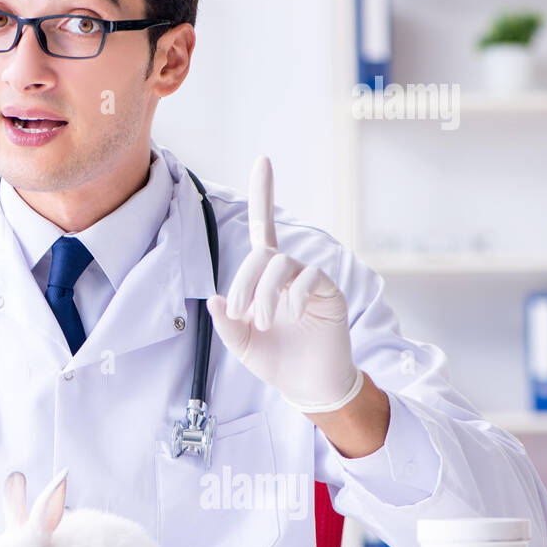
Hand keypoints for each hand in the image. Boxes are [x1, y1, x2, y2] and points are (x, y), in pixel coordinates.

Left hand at [205, 156, 362, 412]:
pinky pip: (310, 277)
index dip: (265, 193)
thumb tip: (216, 298)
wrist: (308, 386)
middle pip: (262, 253)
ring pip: (281, 264)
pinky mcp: (330, 293)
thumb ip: (226, 321)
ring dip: (264, 293)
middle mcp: (289, 273)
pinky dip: (294, 294)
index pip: (265, 228)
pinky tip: (291, 312)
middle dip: (245, 281)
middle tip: (241, 313)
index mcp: (266, 278)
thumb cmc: (275, 360)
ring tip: (262, 323)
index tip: (264, 160)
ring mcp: (310, 281)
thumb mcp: (240, 343)